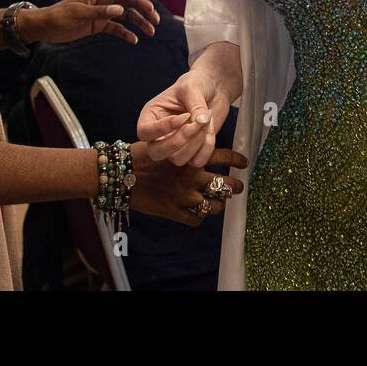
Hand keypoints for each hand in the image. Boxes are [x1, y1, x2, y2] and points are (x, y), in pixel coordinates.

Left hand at [24, 0, 158, 44]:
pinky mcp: (98, 25)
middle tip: (156, 22)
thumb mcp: (80, 13)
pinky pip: (115, 28)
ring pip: (125, 17)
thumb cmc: (60, 16)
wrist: (46, 26)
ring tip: (150, 32)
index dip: (140, 1)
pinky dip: (125, 33)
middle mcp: (104, 2)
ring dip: (138, 23)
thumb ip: (101, 11)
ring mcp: (102, 14)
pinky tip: (133, 40)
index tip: (151, 10)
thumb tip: (121, 10)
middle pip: (129, 5)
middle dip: (144, 12)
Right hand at [129, 143, 246, 226]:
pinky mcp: (173, 212)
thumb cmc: (141, 156)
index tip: (244, 162)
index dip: (237, 159)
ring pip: (214, 206)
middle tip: (238, 188)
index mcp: (190, 158)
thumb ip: (185, 149)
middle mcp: (191, 177)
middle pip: (225, 185)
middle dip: (235, 187)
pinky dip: (199, 218)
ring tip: (218, 203)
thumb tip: (200, 146)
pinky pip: (195, 220)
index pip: (223, 156)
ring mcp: (184, 197)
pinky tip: (197, 214)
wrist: (121, 174)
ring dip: (218, 205)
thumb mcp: (167, 145)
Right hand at [137, 67, 233, 168]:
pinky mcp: (192, 152)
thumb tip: (200, 122)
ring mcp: (175, 146)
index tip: (185, 116)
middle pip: (156, 153)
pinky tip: (210, 130)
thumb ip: (195, 105)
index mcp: (151, 116)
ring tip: (206, 120)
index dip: (163, 128)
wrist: (214, 88)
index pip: (144, 132)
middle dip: (179, 141)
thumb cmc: (196, 84)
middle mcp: (159, 135)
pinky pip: (197, 162)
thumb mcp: (192, 87)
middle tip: (196, 124)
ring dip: (197, 142)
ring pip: (178, 159)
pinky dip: (207, 148)